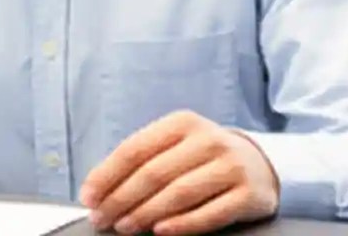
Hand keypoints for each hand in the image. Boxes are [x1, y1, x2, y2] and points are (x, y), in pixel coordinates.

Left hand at [78, 110, 278, 234]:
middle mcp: (208, 140)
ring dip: (146, 213)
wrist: (260, 164)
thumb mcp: (175, 146)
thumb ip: (142, 161)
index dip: (107, 175)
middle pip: (154, 173)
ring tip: (124, 227)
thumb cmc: (203, 157)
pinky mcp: (249, 194)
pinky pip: (211, 213)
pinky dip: (183, 224)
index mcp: (181, 123)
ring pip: (179, 193)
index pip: (134, 149)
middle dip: (121, 199)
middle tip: (102, 219)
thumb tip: (98, 190)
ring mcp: (230, 166)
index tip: (88, 197)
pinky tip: (161, 231)